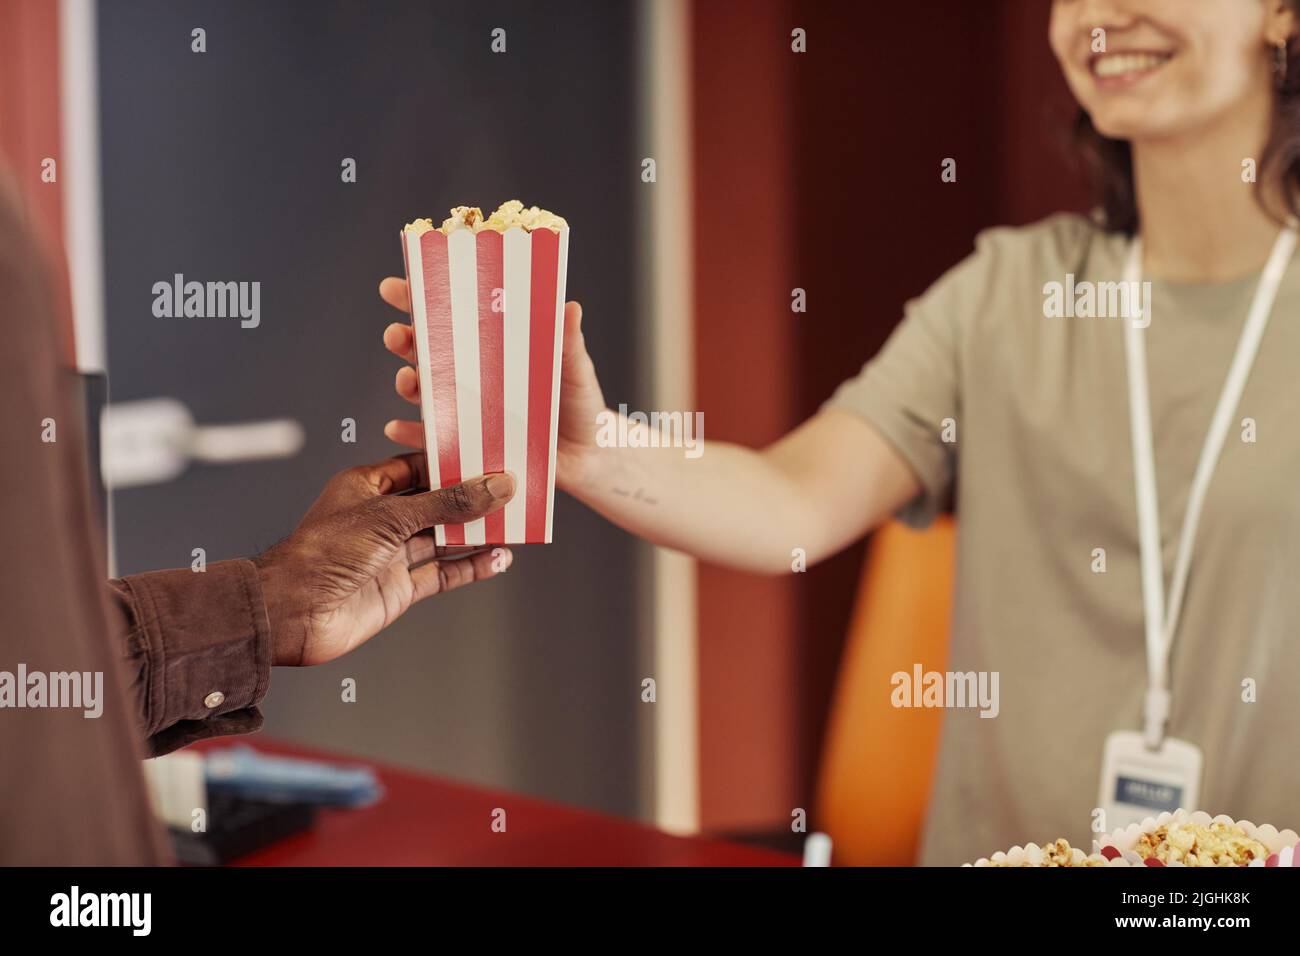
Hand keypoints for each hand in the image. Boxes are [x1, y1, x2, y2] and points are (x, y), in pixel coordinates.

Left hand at [254, 453, 514, 665]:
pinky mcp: (399, 588)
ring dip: (478, 533)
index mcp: (368, 486)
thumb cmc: (323, 552)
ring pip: (444, 538)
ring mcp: (391, 554)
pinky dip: (472, 567)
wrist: (292, 612)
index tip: (490, 456)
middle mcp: (381, 518)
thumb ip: (448, 503)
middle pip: (437, 503)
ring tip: (516, 524)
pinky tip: (498, 559)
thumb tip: (495, 487)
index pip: (418, 466)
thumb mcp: (392, 515)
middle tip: (512, 490)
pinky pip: (443, 573)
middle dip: (473, 498)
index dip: (454, 462)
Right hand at [377, 277, 607, 492]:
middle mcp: (474, 377)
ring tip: (407, 381)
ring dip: (408, 384)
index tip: (398, 287)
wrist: (589, 456)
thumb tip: (570, 307)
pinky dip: (413, 435)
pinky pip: (434, 441)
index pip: (453, 316)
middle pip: (428, 351)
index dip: (422, 299)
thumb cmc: (580, 404)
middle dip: (405, 340)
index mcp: (494, 347)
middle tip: (397, 335)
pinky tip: (398, 427)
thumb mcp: (576, 371)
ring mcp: (469, 411)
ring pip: (426, 393)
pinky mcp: (470, 446)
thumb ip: (569, 343)